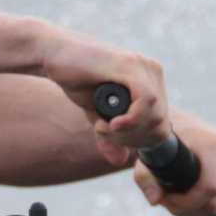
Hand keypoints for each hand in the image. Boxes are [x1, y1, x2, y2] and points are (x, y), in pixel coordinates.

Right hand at [43, 33, 168, 144]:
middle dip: (134, 139)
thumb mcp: (97, 115)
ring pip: (155, 114)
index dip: (141, 141)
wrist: (53, 54)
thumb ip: (112, 135)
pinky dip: (131, 119)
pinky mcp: (130, 65)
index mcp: (151, 81)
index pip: (162, 124)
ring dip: (129, 131)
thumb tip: (120, 161)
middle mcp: (152, 71)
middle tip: (106, 133)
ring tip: (104, 127)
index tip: (116, 141)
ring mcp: (143, 66)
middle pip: (161, 123)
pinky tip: (111, 123)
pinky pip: (146, 100)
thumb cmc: (77, 80)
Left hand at [106, 113, 215, 215]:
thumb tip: (156, 200)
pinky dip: (212, 201)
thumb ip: (145, 179)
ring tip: (180, 196)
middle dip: (190, 207)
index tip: (168, 199)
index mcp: (212, 143)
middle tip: (170, 200)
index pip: (210, 188)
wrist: (180, 124)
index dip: (188, 202)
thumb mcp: (147, 157)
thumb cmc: (162, 141)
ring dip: (200, 207)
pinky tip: (196, 191)